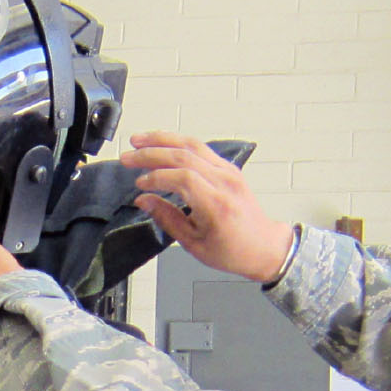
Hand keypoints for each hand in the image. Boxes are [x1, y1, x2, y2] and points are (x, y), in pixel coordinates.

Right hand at [122, 132, 295, 283]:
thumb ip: (167, 218)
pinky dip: (177, 143)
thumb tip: (144, 201)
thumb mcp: (194, 243)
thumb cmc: (232, 250)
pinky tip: (161, 144)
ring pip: (192, 145)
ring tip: (139, 141)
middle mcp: (224, 182)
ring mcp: (228, 171)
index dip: (156, 177)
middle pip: (184, 156)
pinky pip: (200, 148)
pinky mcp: (227, 167)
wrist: (262, 246)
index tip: (139, 184)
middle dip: (151, 153)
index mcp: (216, 205)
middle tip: (128, 157)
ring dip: (162, 139)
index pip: (183, 178)